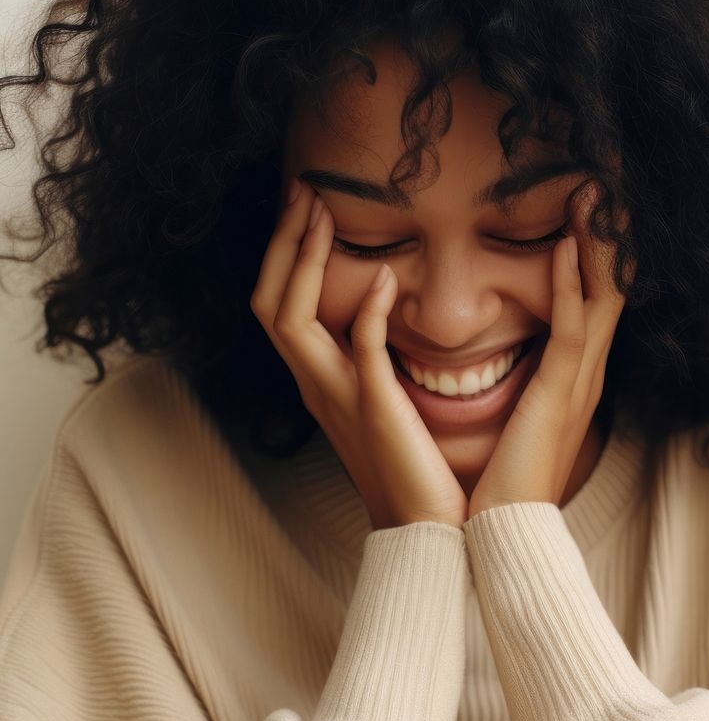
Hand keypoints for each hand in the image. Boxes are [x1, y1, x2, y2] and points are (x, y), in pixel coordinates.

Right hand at [250, 177, 468, 531]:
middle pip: (268, 302)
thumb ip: (371, 358)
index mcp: (317, 380)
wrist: (428, 526)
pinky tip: (383, 278)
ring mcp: (338, 397)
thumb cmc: (414, 465)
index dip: (283, 255)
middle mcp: (315, 385)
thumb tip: (382, 310)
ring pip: (290, 320)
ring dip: (305, 262)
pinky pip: (359, 352)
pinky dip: (364, 311)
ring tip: (324, 216)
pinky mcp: (375, 409)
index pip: (277, 305)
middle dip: (282, 244)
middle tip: (304, 193)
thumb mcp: (383, 400)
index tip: (306, 210)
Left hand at [467, 184, 629, 518]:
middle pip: (610, 288)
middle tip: (608, 184)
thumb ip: (521, 380)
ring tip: (596, 195)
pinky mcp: (560, 395)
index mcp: (573, 376)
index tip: (592, 207)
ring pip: (600, 299)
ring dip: (599, 246)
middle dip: (611, 237)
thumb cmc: (502, 478)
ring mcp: (578, 383)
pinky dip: (572, 287)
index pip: (594, 299)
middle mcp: (585, 373)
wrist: (504, 530)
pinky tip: (567, 249)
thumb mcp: (516, 416)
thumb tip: (508, 354)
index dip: (598, 252)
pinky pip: (571, 331)